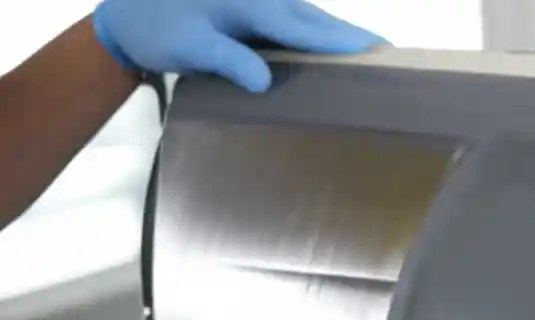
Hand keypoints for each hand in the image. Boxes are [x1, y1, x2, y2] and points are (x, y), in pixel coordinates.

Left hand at [91, 0, 384, 92]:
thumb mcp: (187, 46)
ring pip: (309, 18)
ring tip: (372, 51)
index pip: (304, 25)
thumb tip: (264, 81)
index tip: (373, 49)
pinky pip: (296, 21)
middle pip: (316, 17)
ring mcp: (260, 2)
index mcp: (249, 2)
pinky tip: (332, 48)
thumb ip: (227, 59)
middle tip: (389, 53)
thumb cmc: (158, 29)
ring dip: (338, 34)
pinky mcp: (256, 10)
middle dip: (351, 34)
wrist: (130, 14)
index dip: (339, 38)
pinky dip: (318, 33)